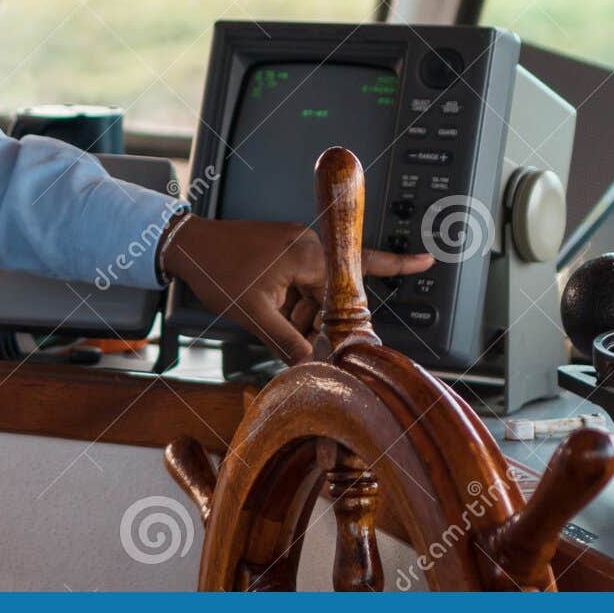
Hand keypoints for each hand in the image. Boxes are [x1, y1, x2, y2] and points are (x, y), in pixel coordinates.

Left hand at [160, 215, 432, 362]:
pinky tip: (267, 314)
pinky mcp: (280, 253)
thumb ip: (288, 342)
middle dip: (317, 321)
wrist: (185, 246)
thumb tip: (315, 366)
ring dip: (298, 316)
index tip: (428, 259)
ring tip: (268, 323)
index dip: (398, 266)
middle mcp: (306, 246)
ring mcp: (293, 248)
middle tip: (298, 344)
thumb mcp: (254, 314)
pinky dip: (288, 305)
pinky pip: (298, 285)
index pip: (361, 264)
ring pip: (313, 294)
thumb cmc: (216, 270)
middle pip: (332, 293)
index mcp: (307, 254)